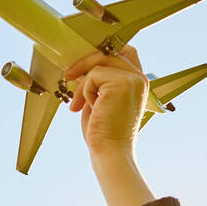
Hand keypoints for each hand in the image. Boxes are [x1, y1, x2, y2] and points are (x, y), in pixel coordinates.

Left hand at [62, 43, 148, 159]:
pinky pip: (93, 75)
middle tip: (67, 76)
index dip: (103, 53)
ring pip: (98, 64)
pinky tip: (89, 109)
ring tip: (78, 106)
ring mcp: (132, 80)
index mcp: (136, 83)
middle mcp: (139, 79)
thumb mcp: (100, 101)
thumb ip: (97, 82)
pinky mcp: (122, 83)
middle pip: (108, 53)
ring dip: (82, 85)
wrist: (110, 153)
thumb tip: (81, 66)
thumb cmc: (103, 134)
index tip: (83, 66)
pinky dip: (85, 92)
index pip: (124, 52)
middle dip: (84, 63)